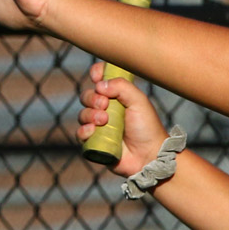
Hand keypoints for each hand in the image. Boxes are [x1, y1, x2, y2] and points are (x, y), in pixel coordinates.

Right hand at [77, 62, 170, 177]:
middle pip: (87, 96)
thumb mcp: (139, 101)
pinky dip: (84, 130)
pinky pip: (80, 133)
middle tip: (105, 105)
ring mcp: (99, 126)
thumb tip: (99, 85)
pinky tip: (93, 131)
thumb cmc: (147, 127)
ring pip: (83, 114)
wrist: (148, 155)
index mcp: (118, 96)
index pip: (101, 78)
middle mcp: (107, 109)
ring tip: (104, 121)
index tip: (96, 77)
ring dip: (90, 115)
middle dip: (93, 98)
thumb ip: (122, 87)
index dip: (96, 74)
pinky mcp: (94, 142)